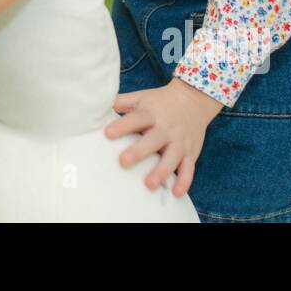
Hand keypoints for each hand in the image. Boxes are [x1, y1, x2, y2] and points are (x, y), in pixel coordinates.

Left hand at [105, 78, 223, 196]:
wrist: (194, 99)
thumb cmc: (160, 101)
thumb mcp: (141, 97)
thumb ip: (122, 102)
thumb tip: (96, 106)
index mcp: (151, 113)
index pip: (136, 119)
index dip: (122, 126)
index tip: (107, 134)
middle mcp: (167, 128)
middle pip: (153, 140)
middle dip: (139, 151)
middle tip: (123, 162)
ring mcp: (180, 141)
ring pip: (172, 157)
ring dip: (162, 171)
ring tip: (149, 184)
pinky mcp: (191, 152)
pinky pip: (189, 168)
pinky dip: (184, 181)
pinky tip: (176, 193)